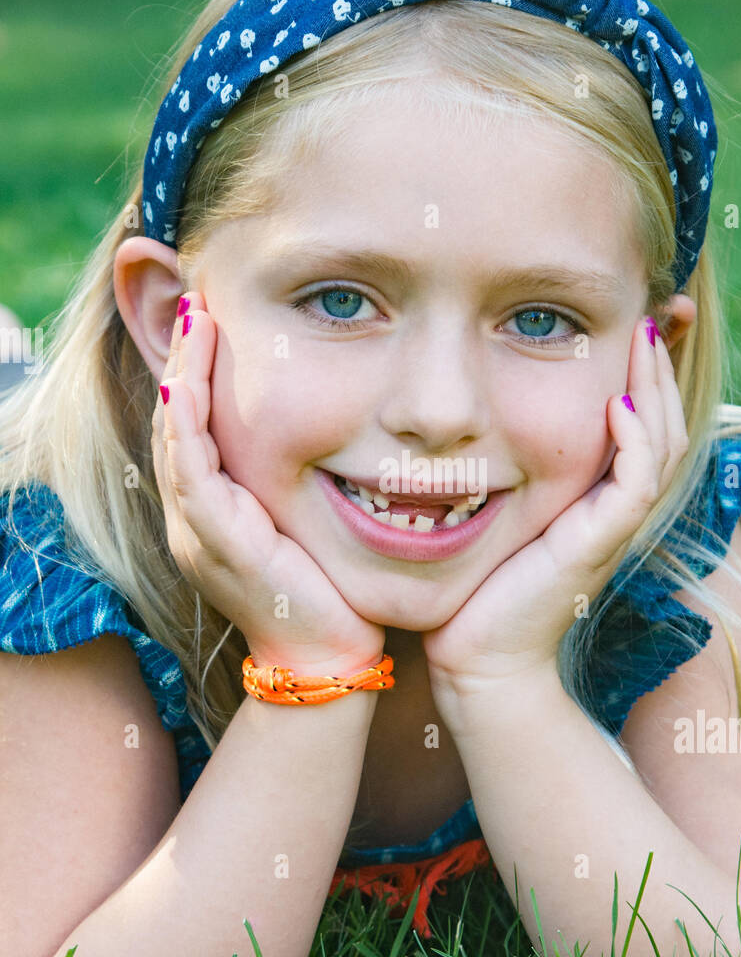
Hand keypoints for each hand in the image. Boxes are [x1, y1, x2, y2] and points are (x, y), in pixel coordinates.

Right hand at [152, 290, 385, 676]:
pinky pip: (189, 470)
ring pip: (175, 434)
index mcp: (215, 508)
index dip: (199, 366)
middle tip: (195, 296)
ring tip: (196, 317)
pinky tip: (193, 377)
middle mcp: (195, 515)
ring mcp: (197, 529)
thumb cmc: (333, 592)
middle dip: (184, 354)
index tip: (214, 313)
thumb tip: (350, 424)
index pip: (194, 422)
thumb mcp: (313, 520)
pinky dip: (189, 420)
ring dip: (183, 372)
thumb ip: (309, 476)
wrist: (329, 660)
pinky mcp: (215, 541)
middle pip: (175, 417)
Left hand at [422, 314, 689, 692]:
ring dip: (654, 387)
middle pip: (662, 420)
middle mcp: (612, 505)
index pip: (638, 418)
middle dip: (659, 362)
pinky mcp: (599, 545)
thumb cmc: (470, 586)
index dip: (643, 369)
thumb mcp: (484, 509)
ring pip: (661, 443)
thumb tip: (461, 414)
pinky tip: (617, 404)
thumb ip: (491, 464)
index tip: (635, 315)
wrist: (474, 658)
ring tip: (643, 335)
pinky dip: (636, 442)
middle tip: (657, 306)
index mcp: (593, 493)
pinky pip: (636, 484)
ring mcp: (611, 526)